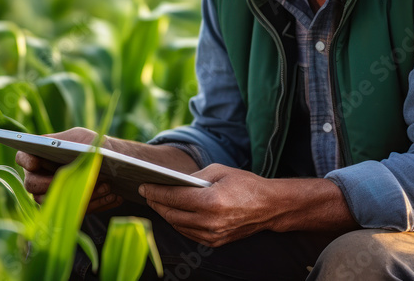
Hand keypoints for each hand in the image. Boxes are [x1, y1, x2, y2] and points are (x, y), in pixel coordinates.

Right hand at [15, 128, 122, 211]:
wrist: (110, 161)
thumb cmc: (90, 145)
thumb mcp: (80, 138)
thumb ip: (68, 142)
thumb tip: (60, 148)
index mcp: (38, 155)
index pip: (22, 157)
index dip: (26, 160)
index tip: (36, 161)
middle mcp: (39, 177)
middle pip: (32, 185)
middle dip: (54, 182)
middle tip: (74, 178)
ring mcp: (51, 195)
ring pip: (55, 201)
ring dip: (81, 194)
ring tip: (106, 184)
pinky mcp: (68, 208)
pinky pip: (78, 211)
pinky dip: (98, 203)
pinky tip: (114, 195)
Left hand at [138, 164, 278, 246]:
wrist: (270, 207)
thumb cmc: (246, 184)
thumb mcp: (220, 171)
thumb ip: (194, 177)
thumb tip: (174, 182)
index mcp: (211, 201)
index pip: (174, 198)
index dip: (156, 192)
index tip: (143, 186)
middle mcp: (210, 221)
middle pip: (172, 214)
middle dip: (156, 203)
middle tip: (147, 193)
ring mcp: (212, 234)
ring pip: (178, 225)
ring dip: (165, 214)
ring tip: (157, 202)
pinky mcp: (215, 242)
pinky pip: (189, 233)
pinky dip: (178, 223)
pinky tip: (173, 213)